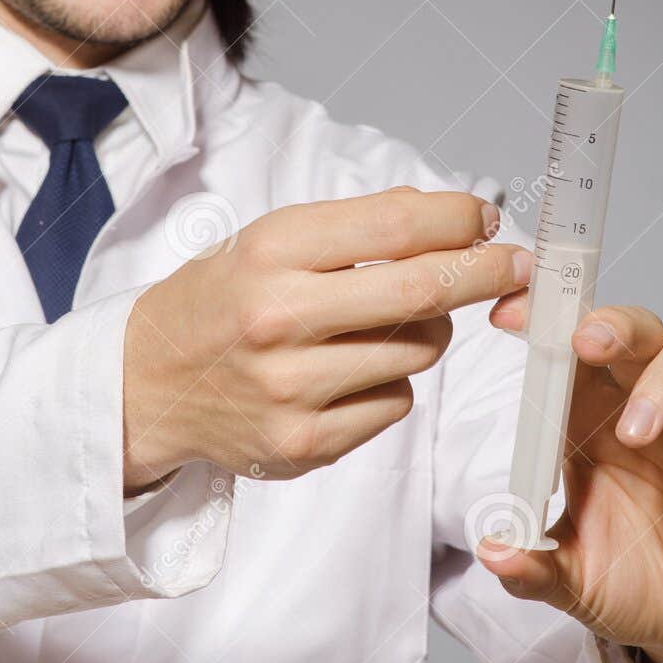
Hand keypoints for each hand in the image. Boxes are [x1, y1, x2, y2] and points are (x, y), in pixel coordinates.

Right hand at [122, 186, 531, 491]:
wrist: (147, 383)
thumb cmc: (222, 300)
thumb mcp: (269, 241)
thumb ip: (358, 230)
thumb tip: (458, 221)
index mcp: (270, 251)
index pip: (395, 226)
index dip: (458, 218)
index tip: (487, 218)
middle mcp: (278, 318)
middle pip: (421, 290)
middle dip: (484, 272)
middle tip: (515, 264)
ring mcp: (292, 388)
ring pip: (419, 352)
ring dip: (426, 332)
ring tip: (385, 324)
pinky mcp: (304, 444)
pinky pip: (396, 405)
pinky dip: (392, 383)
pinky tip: (349, 372)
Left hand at [477, 295, 662, 662]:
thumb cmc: (630, 584)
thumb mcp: (572, 584)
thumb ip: (534, 568)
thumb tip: (493, 552)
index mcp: (589, 421)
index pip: (568, 351)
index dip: (543, 322)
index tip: (509, 315)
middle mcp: (644, 407)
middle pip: (635, 330)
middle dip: (611, 323)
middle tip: (586, 344)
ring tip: (637, 433)